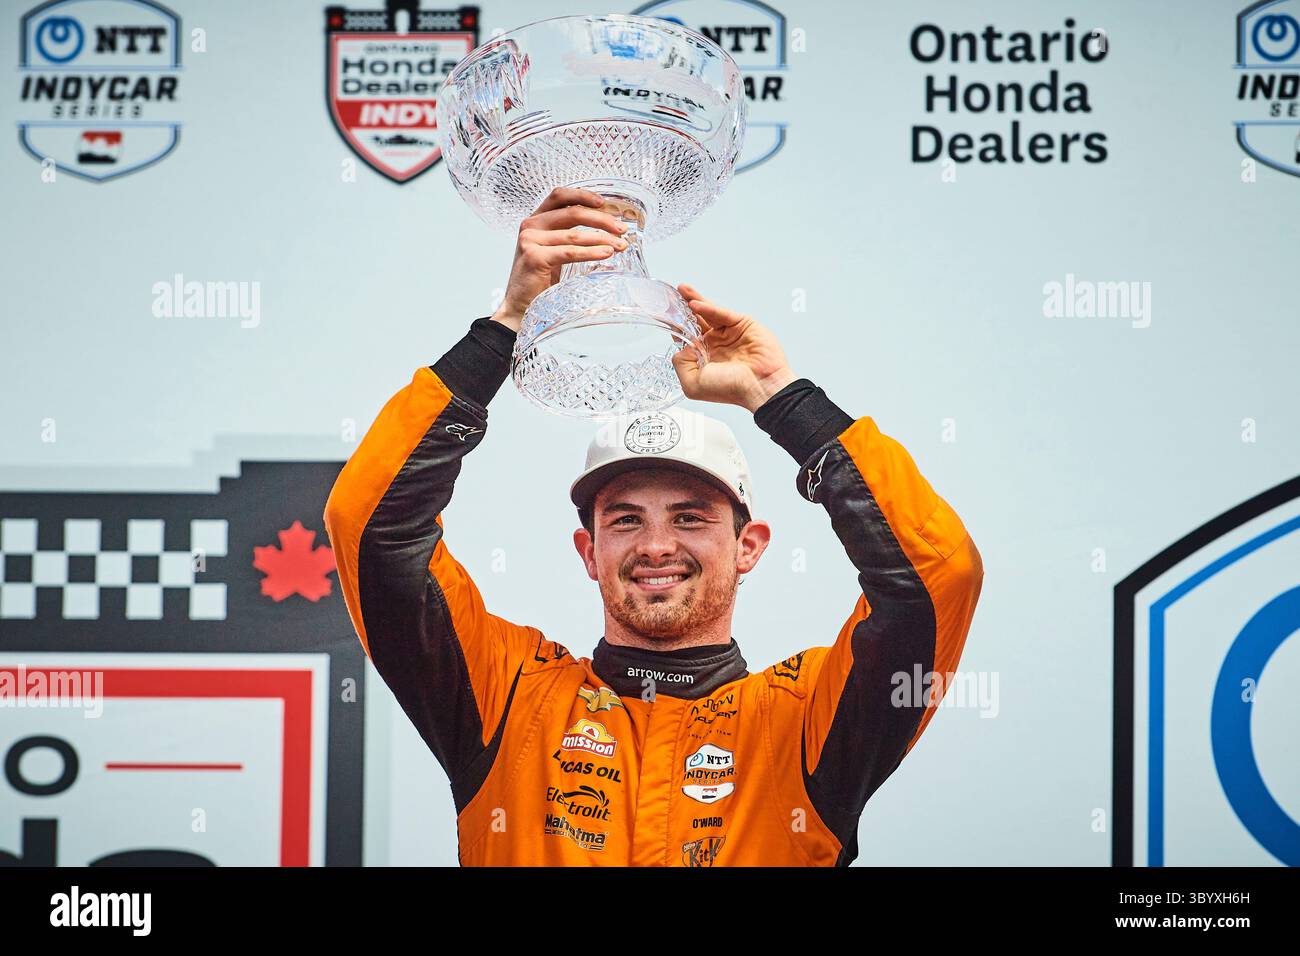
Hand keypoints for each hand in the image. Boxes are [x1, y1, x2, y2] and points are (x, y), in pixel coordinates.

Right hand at [490, 187, 629, 332]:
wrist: (520, 307)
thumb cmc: (540, 280)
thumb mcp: (553, 251)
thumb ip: (568, 235)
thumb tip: (605, 229)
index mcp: (536, 220)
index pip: (560, 196)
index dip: (582, 195)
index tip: (604, 203)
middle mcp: (530, 226)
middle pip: (572, 212)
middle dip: (601, 219)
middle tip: (622, 229)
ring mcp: (530, 240)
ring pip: (574, 234)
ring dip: (602, 239)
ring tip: (620, 245)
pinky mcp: (534, 257)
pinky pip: (570, 252)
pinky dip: (591, 252)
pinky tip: (606, 253)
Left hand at [671, 284, 796, 411]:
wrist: (760, 386)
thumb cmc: (731, 389)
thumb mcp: (692, 384)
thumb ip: (680, 363)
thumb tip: (680, 347)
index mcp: (705, 360)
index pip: (687, 338)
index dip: (677, 326)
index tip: (664, 315)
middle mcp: (716, 345)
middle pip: (696, 321)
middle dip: (683, 309)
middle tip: (671, 297)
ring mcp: (729, 334)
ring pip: (708, 313)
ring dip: (694, 300)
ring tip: (681, 290)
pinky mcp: (742, 324)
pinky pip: (722, 313)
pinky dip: (708, 307)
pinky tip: (695, 304)